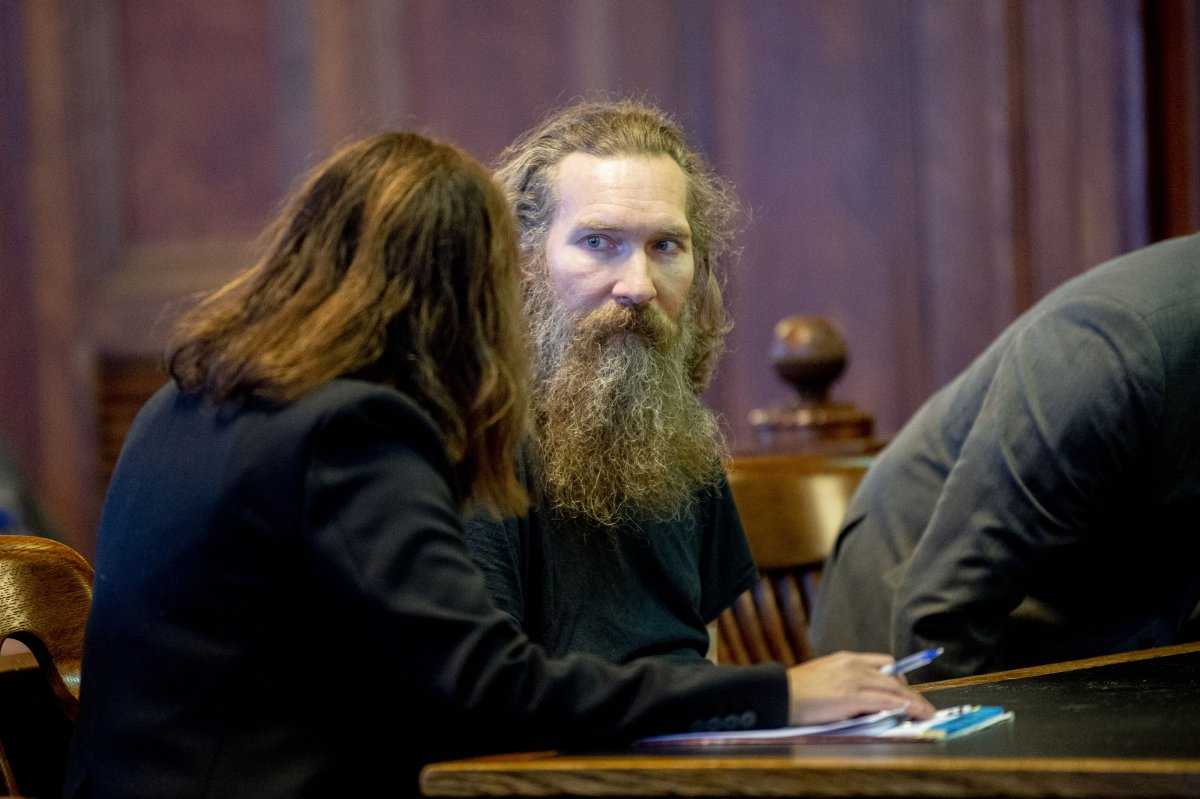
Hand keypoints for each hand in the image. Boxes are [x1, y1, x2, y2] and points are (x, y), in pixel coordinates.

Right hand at [784, 651, 935, 725]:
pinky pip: (886, 700)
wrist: (779, 696)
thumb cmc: (795, 693)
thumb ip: (845, 684)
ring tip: (925, 712)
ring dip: (914, 701)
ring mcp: (853, 679)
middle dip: (909, 691)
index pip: (882, 662)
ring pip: (894, 687)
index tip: (906, 688)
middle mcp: (853, 665)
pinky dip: (904, 706)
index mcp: (845, 659)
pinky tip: (913, 712)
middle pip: (893, 675)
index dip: (898, 677)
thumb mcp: (824, 679)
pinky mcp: (852, 696)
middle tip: (919, 705)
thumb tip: (863, 702)